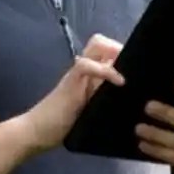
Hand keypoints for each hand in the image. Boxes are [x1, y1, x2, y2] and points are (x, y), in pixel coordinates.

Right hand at [16, 34, 124, 153]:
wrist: (37, 131)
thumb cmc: (62, 124)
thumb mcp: (90, 111)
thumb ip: (104, 100)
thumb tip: (130, 99)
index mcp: (89, 75)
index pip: (105, 51)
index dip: (121, 54)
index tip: (137, 66)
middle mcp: (84, 70)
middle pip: (101, 42)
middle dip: (119, 47)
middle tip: (133, 64)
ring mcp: (77, 73)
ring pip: (97, 45)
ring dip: (114, 52)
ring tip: (128, 69)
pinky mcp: (70, 81)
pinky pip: (86, 65)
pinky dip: (107, 70)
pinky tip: (119, 82)